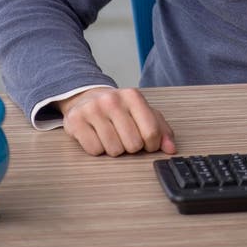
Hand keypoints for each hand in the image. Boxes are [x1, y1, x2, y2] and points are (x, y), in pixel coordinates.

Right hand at [56, 87, 175, 156]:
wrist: (87, 98)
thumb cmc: (119, 109)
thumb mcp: (143, 113)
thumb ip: (161, 129)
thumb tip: (171, 149)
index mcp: (133, 96)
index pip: (151, 131)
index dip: (151, 145)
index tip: (146, 143)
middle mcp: (112, 100)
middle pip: (133, 144)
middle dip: (131, 147)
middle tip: (125, 137)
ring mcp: (93, 109)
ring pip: (114, 150)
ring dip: (114, 149)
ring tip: (111, 136)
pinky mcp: (75, 120)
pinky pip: (94, 150)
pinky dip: (97, 149)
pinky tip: (97, 137)